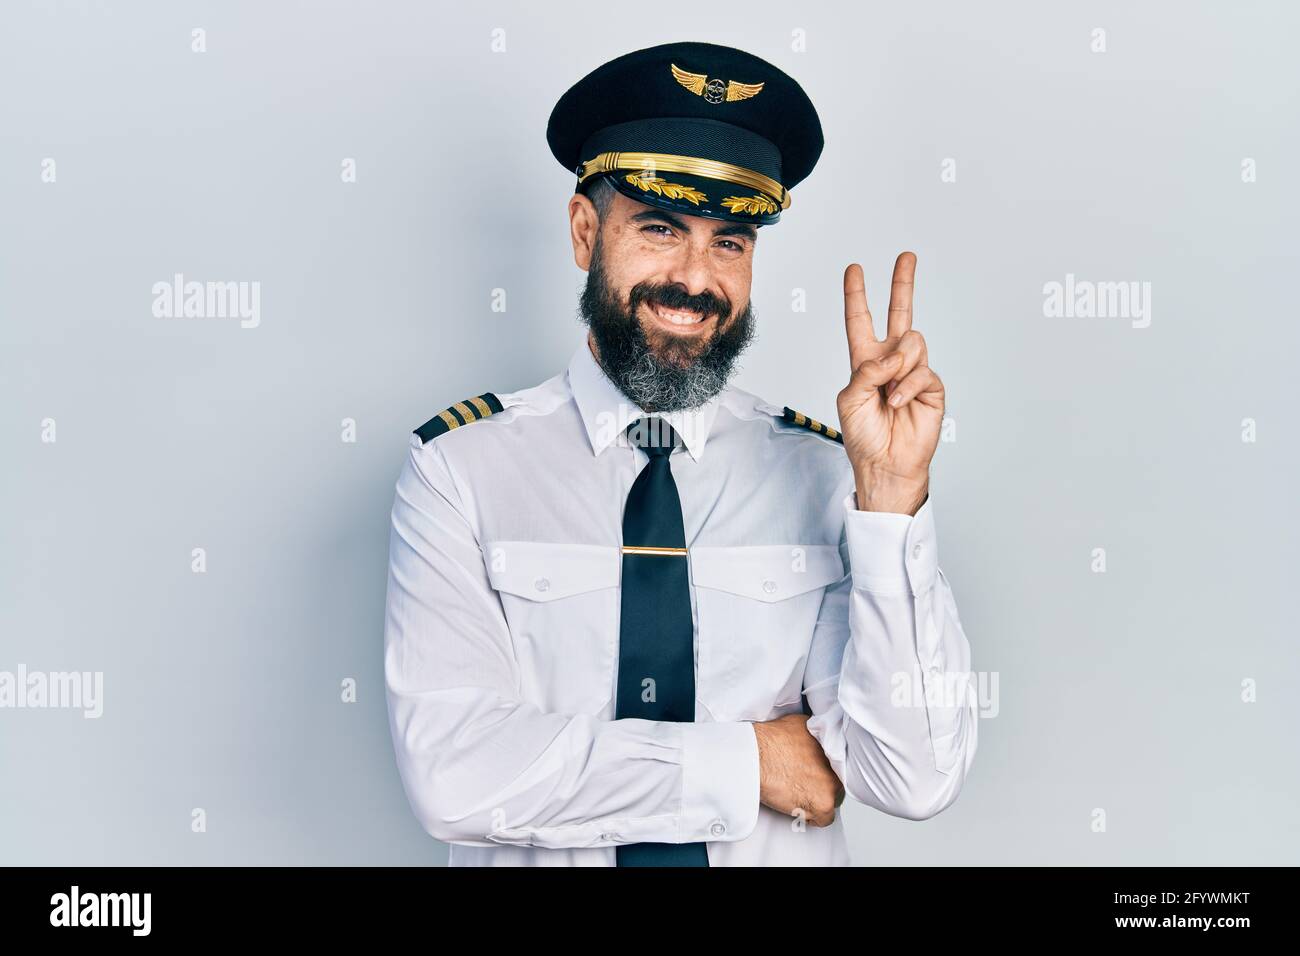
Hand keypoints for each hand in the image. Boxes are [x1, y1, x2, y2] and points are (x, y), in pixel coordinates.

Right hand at [753, 714, 844, 827]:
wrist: (755, 756)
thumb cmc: (768, 741)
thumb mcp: (798, 723)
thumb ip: (812, 732)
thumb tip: (812, 738)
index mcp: (832, 743)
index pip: (838, 763)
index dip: (823, 769)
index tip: (814, 773)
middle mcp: (836, 763)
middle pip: (836, 780)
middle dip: (820, 784)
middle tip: (803, 783)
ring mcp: (831, 783)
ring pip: (832, 799)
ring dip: (816, 799)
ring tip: (797, 795)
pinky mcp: (823, 802)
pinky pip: (825, 818)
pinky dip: (811, 817)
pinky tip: (798, 808)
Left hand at [836, 253, 943, 514]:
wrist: (886, 464)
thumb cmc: (863, 436)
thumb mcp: (850, 399)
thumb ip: (866, 371)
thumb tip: (893, 356)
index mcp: (865, 362)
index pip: (860, 321)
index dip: (857, 295)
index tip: (854, 270)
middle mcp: (890, 362)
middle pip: (899, 314)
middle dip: (903, 284)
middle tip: (907, 256)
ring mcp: (912, 372)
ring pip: (912, 342)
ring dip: (898, 364)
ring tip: (890, 391)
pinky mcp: (931, 386)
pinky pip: (922, 370)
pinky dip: (907, 385)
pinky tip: (899, 401)